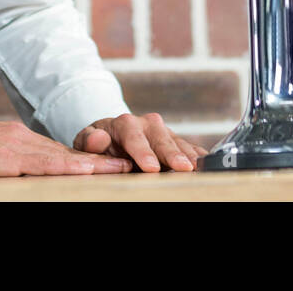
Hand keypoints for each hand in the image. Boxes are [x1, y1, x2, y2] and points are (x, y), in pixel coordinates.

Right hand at [0, 118, 133, 178]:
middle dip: (101, 160)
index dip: (89, 160)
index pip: (60, 153)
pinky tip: (84, 169)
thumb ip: (12, 164)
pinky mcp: (6, 157)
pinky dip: (65, 166)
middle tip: (132, 164)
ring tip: (121, 168)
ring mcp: (15, 147)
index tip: (115, 164)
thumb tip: (28, 178)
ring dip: (94, 164)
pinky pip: (41, 164)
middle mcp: (23, 140)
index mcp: (19, 142)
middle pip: (68, 153)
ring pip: (62, 157)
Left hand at [73, 112, 207, 171]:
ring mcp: (164, 132)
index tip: (150, 167)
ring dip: (188, 155)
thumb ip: (90, 140)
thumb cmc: (99, 142)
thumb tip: (99, 137)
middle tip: (182, 168)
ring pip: (178, 142)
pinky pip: (190, 147)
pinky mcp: (176, 141)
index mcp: (124, 123)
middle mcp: (147, 124)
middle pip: (161, 138)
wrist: (113, 136)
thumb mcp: (86, 140)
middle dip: (172, 154)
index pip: (133, 136)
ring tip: (197, 168)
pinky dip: (197, 155)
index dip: (143, 152)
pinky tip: (206, 164)